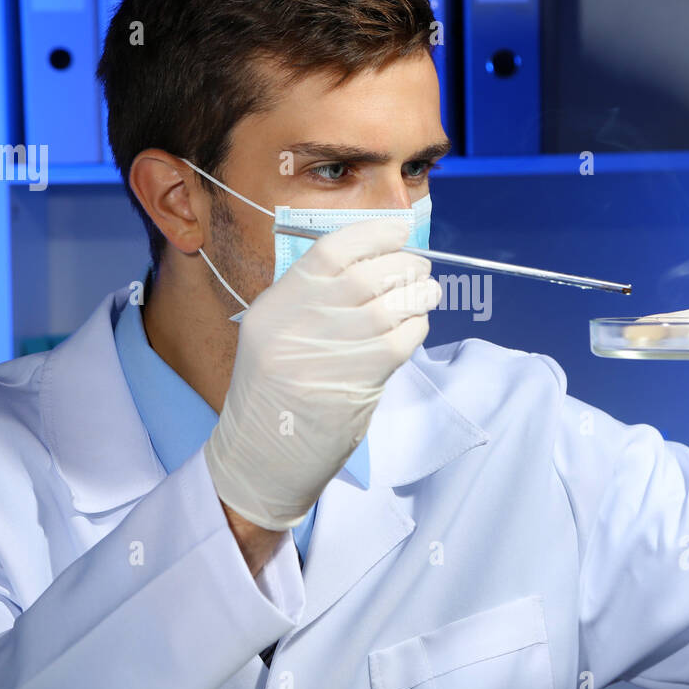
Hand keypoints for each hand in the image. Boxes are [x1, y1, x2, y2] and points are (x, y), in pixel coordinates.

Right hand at [204, 218, 441, 531]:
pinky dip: (417, 328)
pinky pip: (404, 339)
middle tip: (419, 268)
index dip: (374, 233)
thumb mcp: (274, 332)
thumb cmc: (273, 390)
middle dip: (406, 264)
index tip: (399, 231)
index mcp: (277, 304)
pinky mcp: (360, 380)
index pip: (333, 249)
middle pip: (370, 273)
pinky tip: (412, 329)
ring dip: (420, 294)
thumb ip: (315, 296)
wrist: (262, 456)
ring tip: (425, 294)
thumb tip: (377, 257)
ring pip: (394, 304)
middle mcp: (301, 322)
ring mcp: (331, 351)